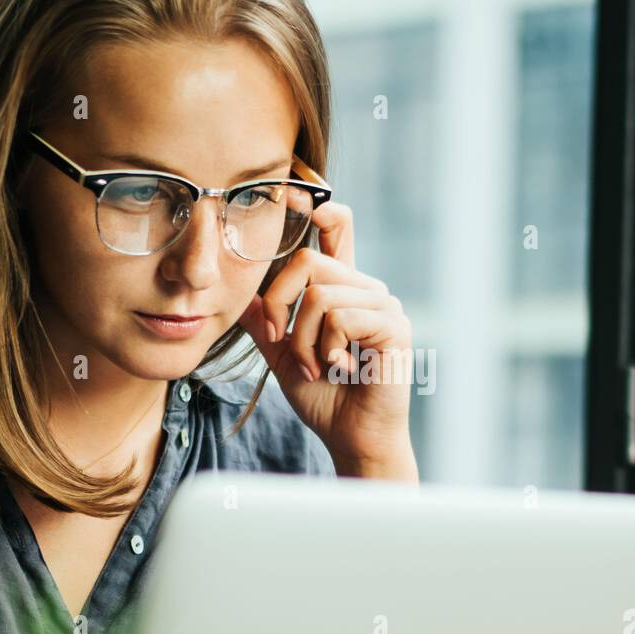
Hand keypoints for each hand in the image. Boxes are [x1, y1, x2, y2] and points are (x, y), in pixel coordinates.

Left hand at [237, 201, 417, 481]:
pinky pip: (341, 315)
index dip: (318, 206)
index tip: (297, 193)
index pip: (337, 229)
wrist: (354, 440)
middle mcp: (367, 290)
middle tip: (286, 345)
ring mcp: (385, 306)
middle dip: (281, 305)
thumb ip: (267, 324)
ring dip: (304, 340)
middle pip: (308, 260)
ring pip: (320, 294)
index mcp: (344, 290)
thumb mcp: (284, 357)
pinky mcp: (394, 327)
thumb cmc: (326, 400)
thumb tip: (241, 294)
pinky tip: (340, 368)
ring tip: (316, 367)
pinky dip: (327, 347)